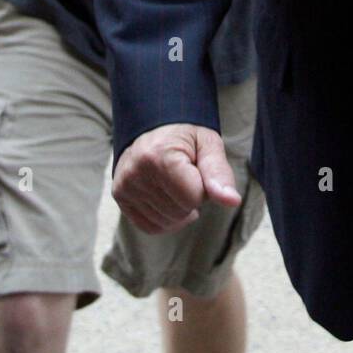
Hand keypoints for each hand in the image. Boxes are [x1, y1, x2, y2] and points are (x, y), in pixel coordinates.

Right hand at [112, 123, 241, 234]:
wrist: (153, 126)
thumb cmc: (186, 136)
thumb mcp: (208, 144)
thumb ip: (219, 173)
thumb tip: (233, 201)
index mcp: (161, 155)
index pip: (194, 197)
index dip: (204, 187)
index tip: (197, 168)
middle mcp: (137, 172)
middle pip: (180, 211)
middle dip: (191, 199)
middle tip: (187, 175)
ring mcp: (125, 185)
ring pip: (167, 222)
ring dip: (179, 210)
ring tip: (176, 185)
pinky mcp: (120, 195)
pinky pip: (150, 227)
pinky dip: (166, 221)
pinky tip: (170, 202)